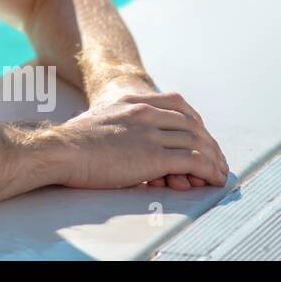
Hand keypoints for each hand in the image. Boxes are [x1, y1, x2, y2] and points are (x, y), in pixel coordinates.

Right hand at [54, 87, 228, 189]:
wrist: (61, 150)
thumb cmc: (71, 142)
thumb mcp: (97, 120)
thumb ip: (116, 125)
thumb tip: (119, 140)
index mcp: (132, 102)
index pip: (178, 104)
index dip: (195, 121)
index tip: (201, 136)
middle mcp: (145, 112)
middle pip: (192, 123)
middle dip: (209, 142)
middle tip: (216, 158)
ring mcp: (151, 133)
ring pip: (197, 142)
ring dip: (214, 159)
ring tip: (219, 172)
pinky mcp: (154, 156)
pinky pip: (194, 161)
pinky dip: (209, 171)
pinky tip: (213, 179)